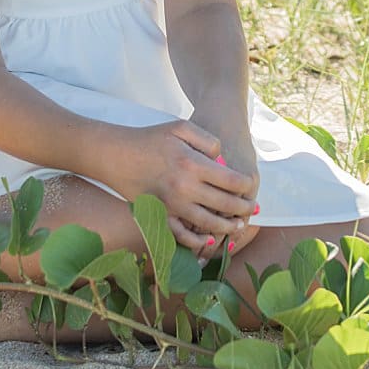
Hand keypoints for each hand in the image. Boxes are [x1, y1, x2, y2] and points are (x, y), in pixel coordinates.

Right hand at [106, 119, 256, 250]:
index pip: (231, 180)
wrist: (116, 155)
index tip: (250, 186)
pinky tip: (208, 239)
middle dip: (242, 208)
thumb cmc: (150, 139)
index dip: (245, 186)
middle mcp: (185, 187)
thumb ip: (207, 140)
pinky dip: (197, 241)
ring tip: (237, 226)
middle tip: (251, 208)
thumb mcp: (180, 128)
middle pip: (224, 204)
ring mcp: (172, 205)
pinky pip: (182, 235)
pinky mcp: (160, 216)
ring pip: (208, 223)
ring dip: (227, 227)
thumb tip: (223, 159)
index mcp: (193, 164)